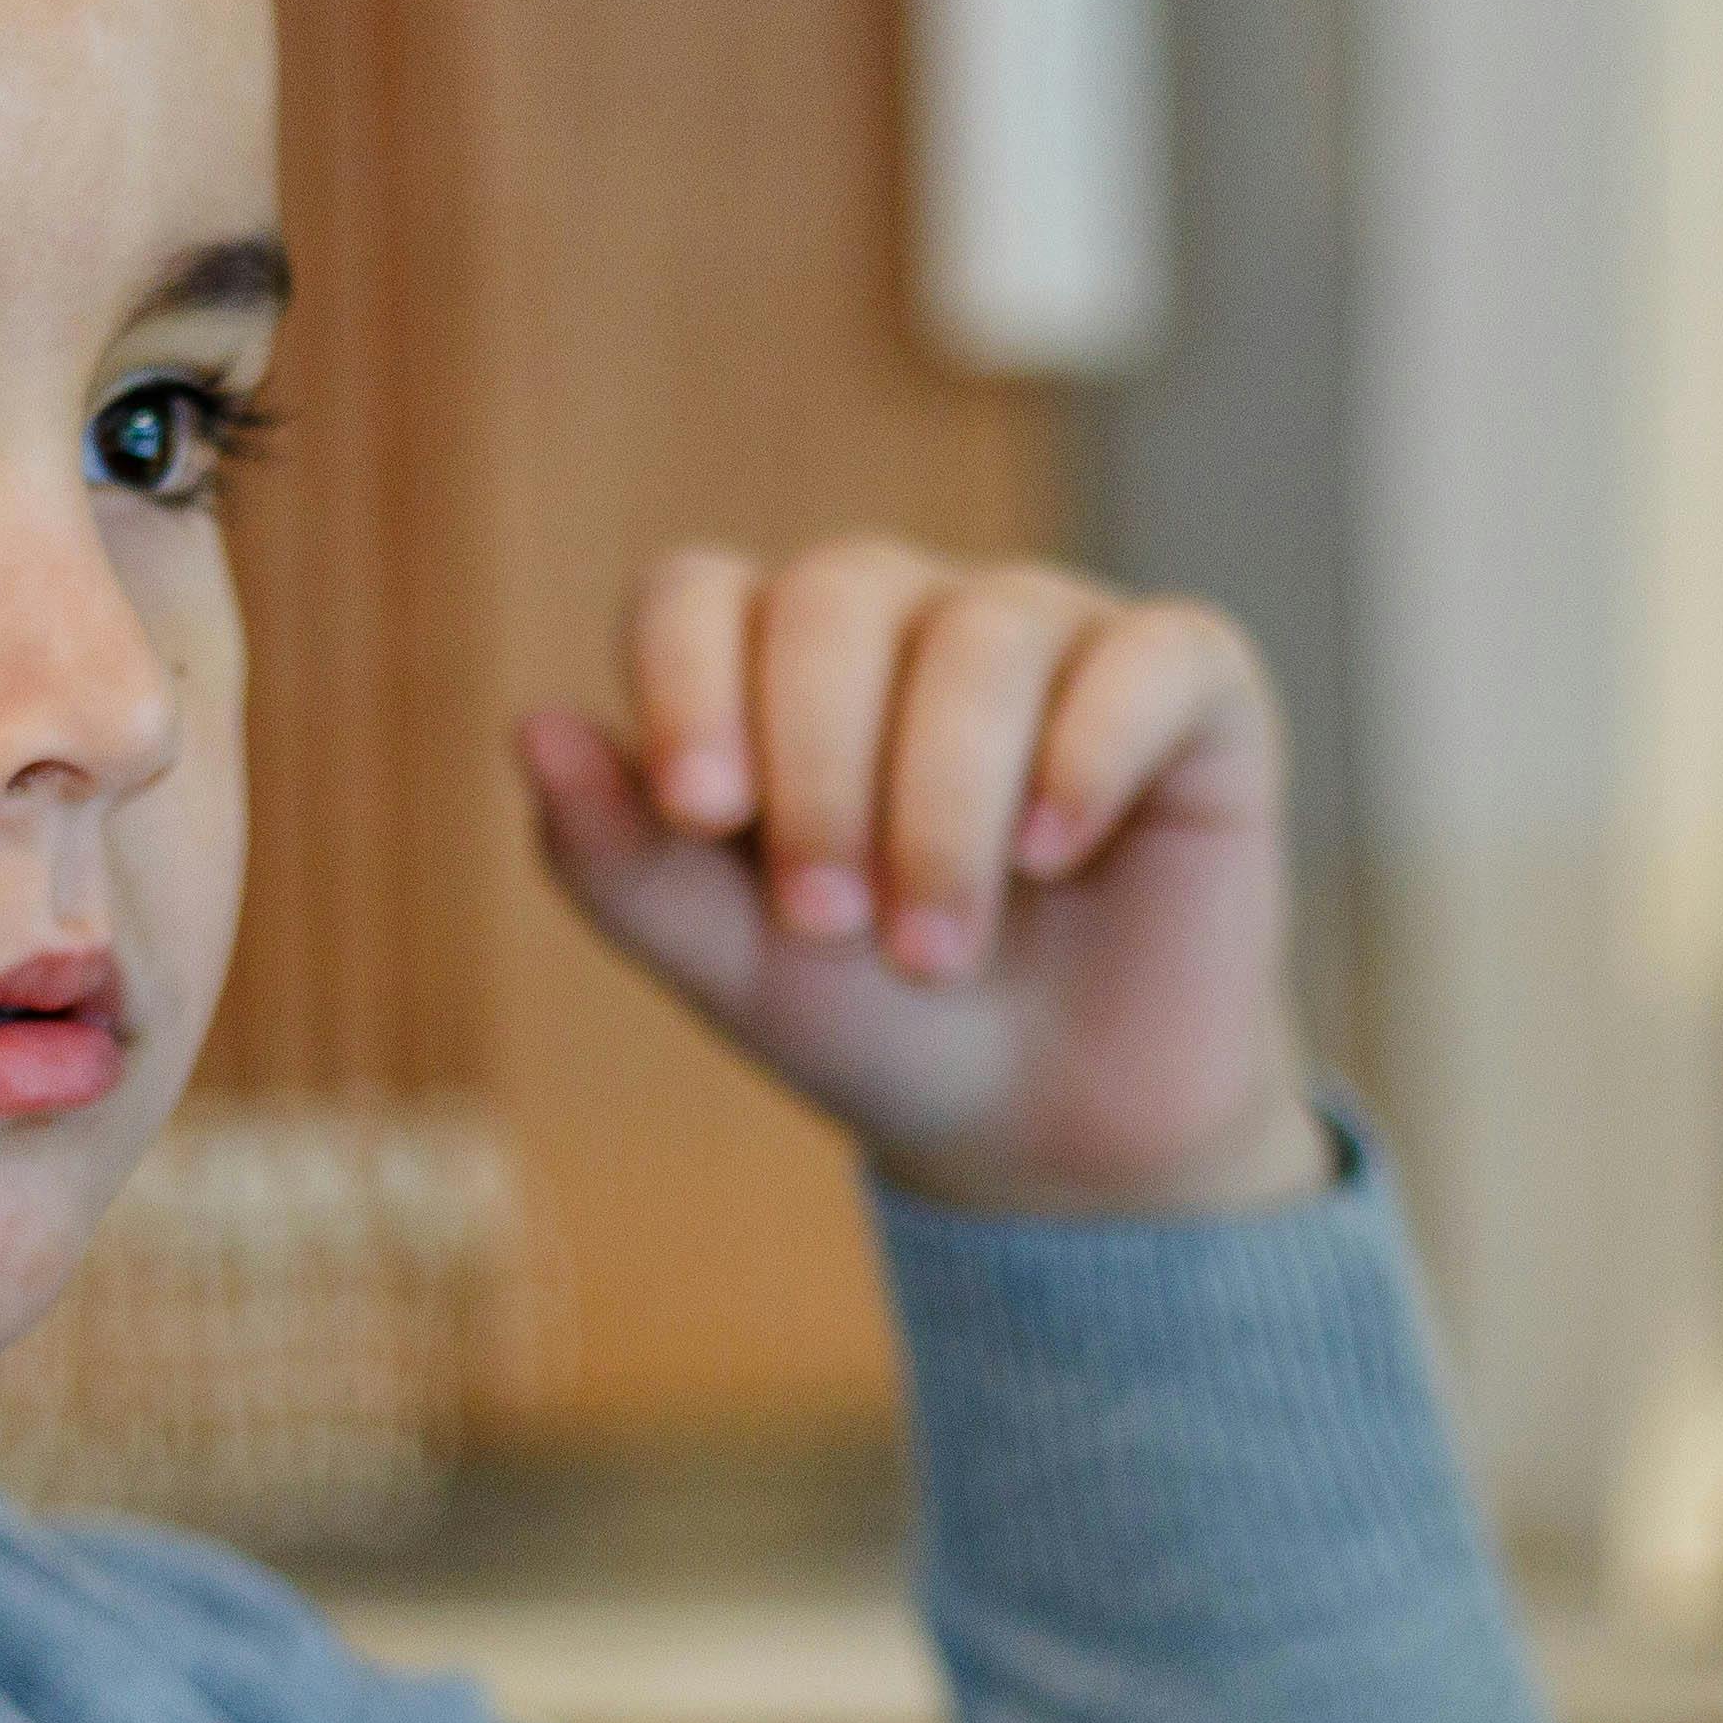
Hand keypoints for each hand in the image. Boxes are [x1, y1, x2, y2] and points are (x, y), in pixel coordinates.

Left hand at [515, 542, 1329, 1218]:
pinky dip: (1088, 752)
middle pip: (836, 598)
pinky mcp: (1191, 681)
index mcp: (776, 663)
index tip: (702, 813)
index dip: (688, 680)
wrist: (1050, 1131)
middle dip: (820, 768)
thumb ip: (621, 864)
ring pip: (984, 638)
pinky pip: (1147, 656)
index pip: (698, 592)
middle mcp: (910, 619)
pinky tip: (1056, 853)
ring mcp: (1054, 634)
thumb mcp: (730, 968)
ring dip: (943, 809)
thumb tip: (531, 727)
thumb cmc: (876, 1023)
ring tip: (936, 954)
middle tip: (830, 925)